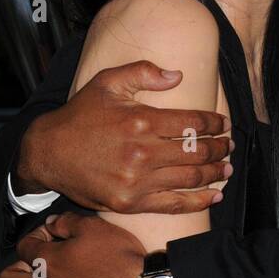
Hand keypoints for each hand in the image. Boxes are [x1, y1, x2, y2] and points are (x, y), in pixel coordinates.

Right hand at [15, 61, 231, 213]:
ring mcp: (137, 181)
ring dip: (216, 173)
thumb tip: (177, 75)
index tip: (224, 124)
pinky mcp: (130, 203)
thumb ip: (143, 72)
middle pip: (197, 152)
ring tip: (227, 167)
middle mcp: (142, 152)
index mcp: (141, 121)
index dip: (215, 123)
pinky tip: (215, 195)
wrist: (47, 153)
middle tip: (230, 146)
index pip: (192, 123)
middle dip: (220, 148)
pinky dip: (199, 201)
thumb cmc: (80, 115)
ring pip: (190, 178)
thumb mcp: (107, 82)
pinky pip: (174, 205)